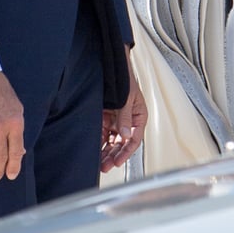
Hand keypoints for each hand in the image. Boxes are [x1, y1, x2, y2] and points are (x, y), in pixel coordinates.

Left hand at [100, 55, 147, 172]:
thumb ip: (125, 117)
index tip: (118, 161)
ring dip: (107, 152)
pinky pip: (103, 134)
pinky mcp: (106, 118)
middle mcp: (128, 121)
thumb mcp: (127, 98)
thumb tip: (124, 135)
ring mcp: (116, 121)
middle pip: (122, 143)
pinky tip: (95, 150)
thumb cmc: (125, 79)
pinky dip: (100, 143)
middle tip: (106, 166)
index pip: (134, 139)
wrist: (113, 66)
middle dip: (114, 155)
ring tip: (99, 163)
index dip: (126, 152)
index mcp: (138, 117)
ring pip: (112, 142)